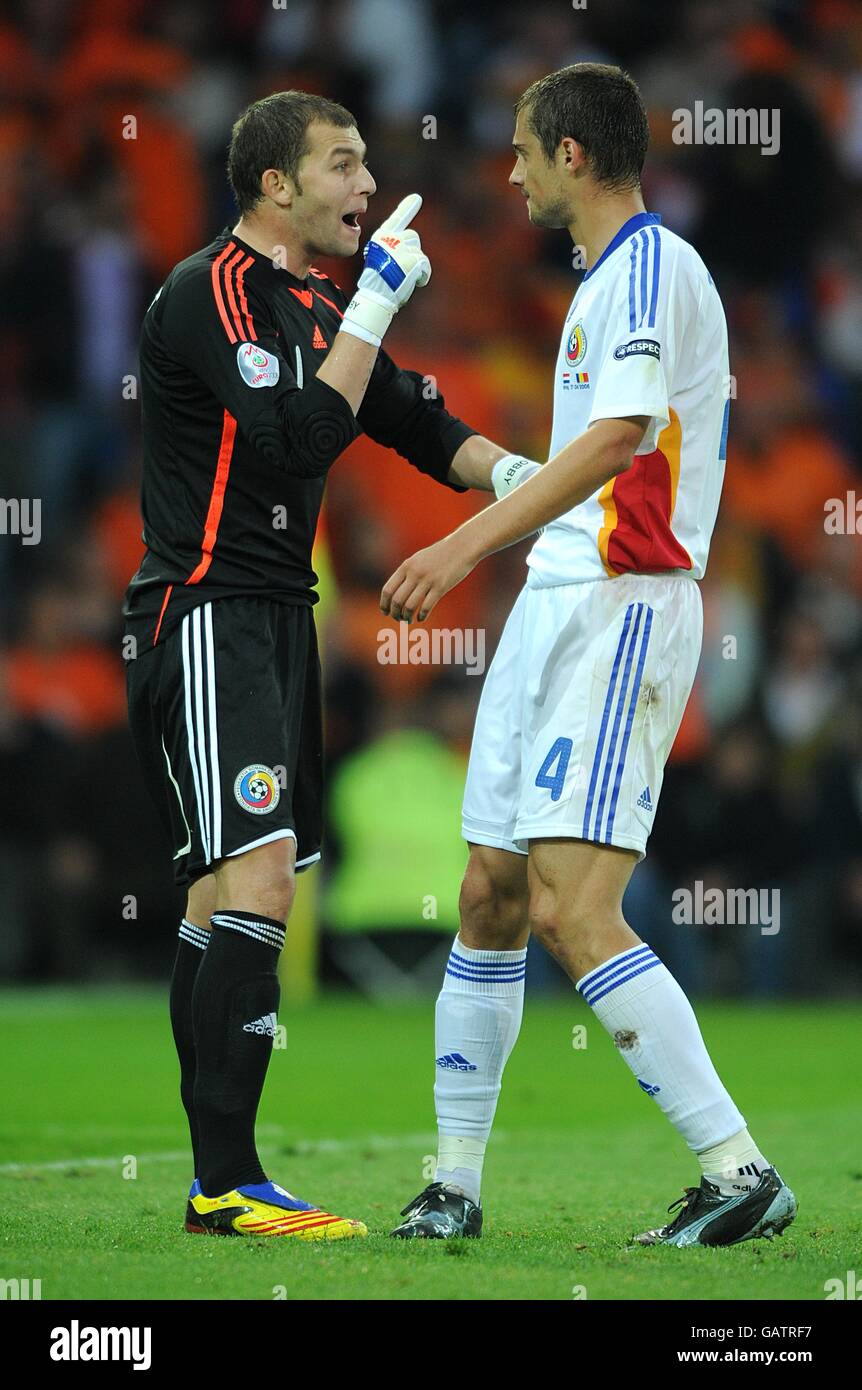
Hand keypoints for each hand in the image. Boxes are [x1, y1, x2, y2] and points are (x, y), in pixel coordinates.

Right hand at [340, 194, 430, 347]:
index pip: (396, 220)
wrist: (375, 297)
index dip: (407, 209)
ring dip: (417, 265)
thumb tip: (411, 251)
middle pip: (413, 237)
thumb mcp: (382, 261)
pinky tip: (415, 283)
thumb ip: (394, 251)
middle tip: (403, 270)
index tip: (417, 198)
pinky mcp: (411, 259)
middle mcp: (390, 238)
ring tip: (405, 278)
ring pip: (419, 251)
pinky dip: (423, 276)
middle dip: (413, 252)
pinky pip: (425, 265)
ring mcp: (400, 248)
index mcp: (381, 238)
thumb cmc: (378, 285)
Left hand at [380, 532, 477, 622]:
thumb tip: (397, 590)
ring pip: (410, 606)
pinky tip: (421, 618)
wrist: (462, 546)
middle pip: (397, 600)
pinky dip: (421, 616)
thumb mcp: (419, 559)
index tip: (385, 612)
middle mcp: (415, 573)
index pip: (388, 590)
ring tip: (408, 620)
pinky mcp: (441, 587)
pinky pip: (426, 607)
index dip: (384, 604)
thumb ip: (407, 572)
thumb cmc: (440, 554)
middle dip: (395, 613)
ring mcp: (428, 580)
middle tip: (398, 618)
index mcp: (406, 566)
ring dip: (406, 617)